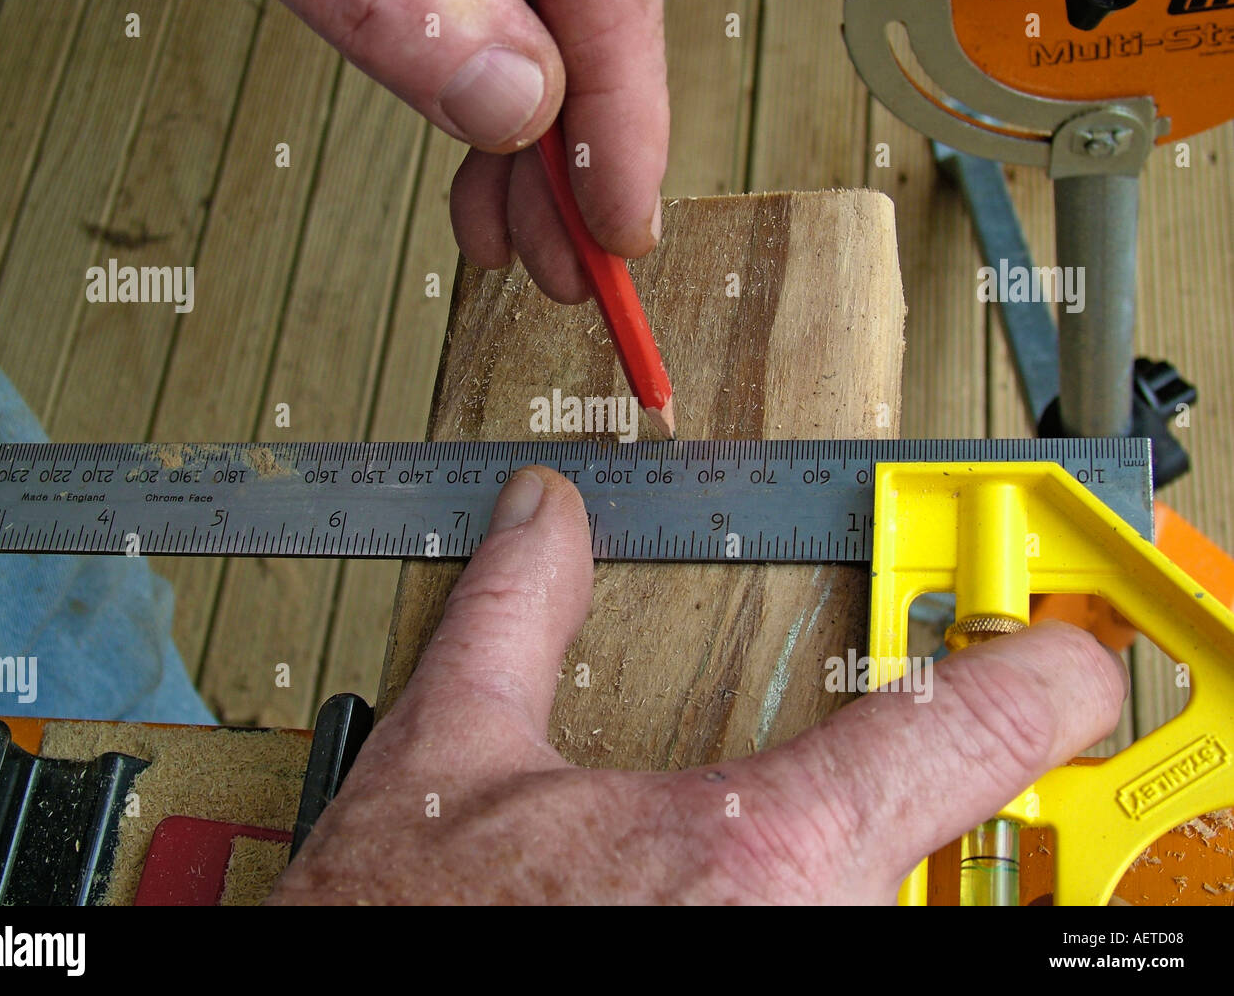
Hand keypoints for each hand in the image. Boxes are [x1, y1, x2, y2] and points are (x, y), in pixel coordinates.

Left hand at [133, 0, 668, 301]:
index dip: (624, 124)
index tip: (621, 229)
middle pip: (581, 25)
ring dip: (529, 158)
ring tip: (513, 243)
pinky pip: (483, 33)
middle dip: (576, 162)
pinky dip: (481, 115)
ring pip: (538, 41)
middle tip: (571, 268)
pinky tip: (478, 176)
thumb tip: (510, 97)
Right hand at [268, 466, 1126, 904]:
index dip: (1034, 680)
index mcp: (752, 853)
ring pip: (894, 909)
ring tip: (740, 856)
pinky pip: (850, 940)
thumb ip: (519, 617)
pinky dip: (823, 904)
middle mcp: (808, 939)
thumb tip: (543, 519)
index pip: (957, 737)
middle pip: (941, 847)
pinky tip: (732, 896)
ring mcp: (806, 986)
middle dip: (897, 799)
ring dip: (856, 865)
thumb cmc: (405, 928)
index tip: (1063, 659)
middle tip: (870, 756)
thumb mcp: (448, 751)